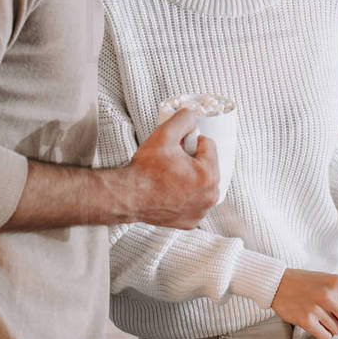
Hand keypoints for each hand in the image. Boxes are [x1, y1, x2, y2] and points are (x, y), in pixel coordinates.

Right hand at [128, 108, 219, 228]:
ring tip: (170, 177)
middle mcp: (209, 197)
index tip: (176, 149)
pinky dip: (186, 196)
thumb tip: (193, 116)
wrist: (127, 196)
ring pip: (202, 184)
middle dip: (193, 160)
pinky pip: (195, 201)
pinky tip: (171, 191)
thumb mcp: (164, 134)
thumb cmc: (145, 170)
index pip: (208, 145)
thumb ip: (183, 119)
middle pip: (208, 165)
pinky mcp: (191, 221)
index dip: (191, 142)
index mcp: (209, 175)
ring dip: (191, 178)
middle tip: (172, 163)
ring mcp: (201, 211)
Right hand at [271, 269, 337, 338]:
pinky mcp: (306, 320)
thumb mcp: (328, 281)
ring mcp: (317, 308)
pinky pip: (326, 338)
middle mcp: (329, 294)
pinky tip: (312, 321)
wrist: (277, 283)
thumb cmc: (306, 282)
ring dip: (331, 327)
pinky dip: (322, 334)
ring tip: (317, 313)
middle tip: (334, 314)